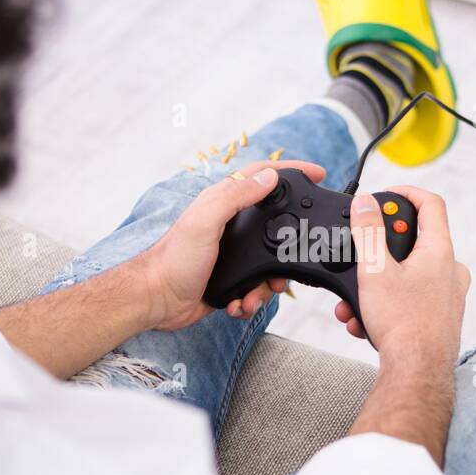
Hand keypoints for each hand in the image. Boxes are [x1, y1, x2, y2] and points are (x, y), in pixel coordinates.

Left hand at [137, 159, 326, 329]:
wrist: (157, 300)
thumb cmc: (174, 259)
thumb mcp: (205, 221)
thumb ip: (235, 196)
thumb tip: (268, 177)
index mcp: (224, 203)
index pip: (263, 177)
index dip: (290, 171)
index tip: (318, 174)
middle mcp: (230, 224)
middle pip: (276, 225)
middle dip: (288, 249)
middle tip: (293, 263)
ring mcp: (233, 252)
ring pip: (270, 263)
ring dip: (267, 284)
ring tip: (255, 294)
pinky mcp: (233, 278)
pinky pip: (257, 287)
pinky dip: (252, 299)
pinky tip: (240, 303)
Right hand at [336, 187, 469, 363]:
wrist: (417, 374)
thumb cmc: (403, 324)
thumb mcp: (375, 270)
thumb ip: (368, 231)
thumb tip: (365, 202)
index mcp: (440, 251)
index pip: (430, 204)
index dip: (406, 193)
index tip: (384, 195)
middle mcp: (450, 271)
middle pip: (413, 242)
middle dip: (377, 253)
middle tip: (358, 260)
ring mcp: (448, 296)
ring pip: (407, 277)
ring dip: (375, 286)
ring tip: (352, 303)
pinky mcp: (440, 319)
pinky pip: (409, 302)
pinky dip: (385, 307)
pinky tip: (364, 323)